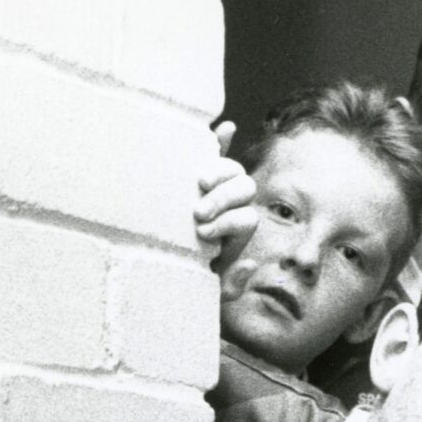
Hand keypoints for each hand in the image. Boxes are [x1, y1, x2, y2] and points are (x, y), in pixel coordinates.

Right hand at [194, 119, 258, 279]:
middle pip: (245, 188)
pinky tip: (226, 129)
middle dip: (224, 200)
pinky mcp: (199, 175)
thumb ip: (233, 285)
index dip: (230, 223)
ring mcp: (218, 188)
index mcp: (238, 231)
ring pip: (233, 168)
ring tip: (200, 185)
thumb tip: (251, 262)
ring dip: (220, 172)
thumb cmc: (192, 279)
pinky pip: (215, 153)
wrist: (171, 269)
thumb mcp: (213, 292)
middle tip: (199, 214)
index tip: (205, 234)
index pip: (248, 218)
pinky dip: (220, 141)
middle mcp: (234, 206)